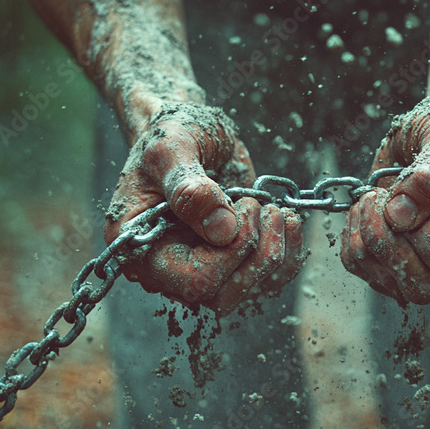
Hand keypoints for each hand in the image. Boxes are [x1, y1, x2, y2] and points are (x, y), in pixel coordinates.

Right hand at [104, 102, 305, 314]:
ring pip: (250, 292)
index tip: (240, 207)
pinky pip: (267, 279)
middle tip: (261, 207)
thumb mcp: (170, 150)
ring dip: (275, 253)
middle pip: (224, 298)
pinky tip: (288, 219)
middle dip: (257, 256)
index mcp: (141, 251)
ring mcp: (201, 268)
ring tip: (274, 209)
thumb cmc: (170, 134)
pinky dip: (288, 253)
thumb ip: (189, 188)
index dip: (228, 254)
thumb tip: (223, 230)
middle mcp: (169, 270)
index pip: (194, 282)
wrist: (189, 130)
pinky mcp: (230, 260)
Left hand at [340, 94, 429, 304]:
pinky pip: (370, 274)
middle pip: (422, 286)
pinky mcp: (408, 267)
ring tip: (372, 196)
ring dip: (367, 239)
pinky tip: (366, 211)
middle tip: (378, 195)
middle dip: (387, 241)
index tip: (414, 193)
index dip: (422, 234)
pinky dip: (355, 242)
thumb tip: (400, 214)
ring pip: (393, 285)